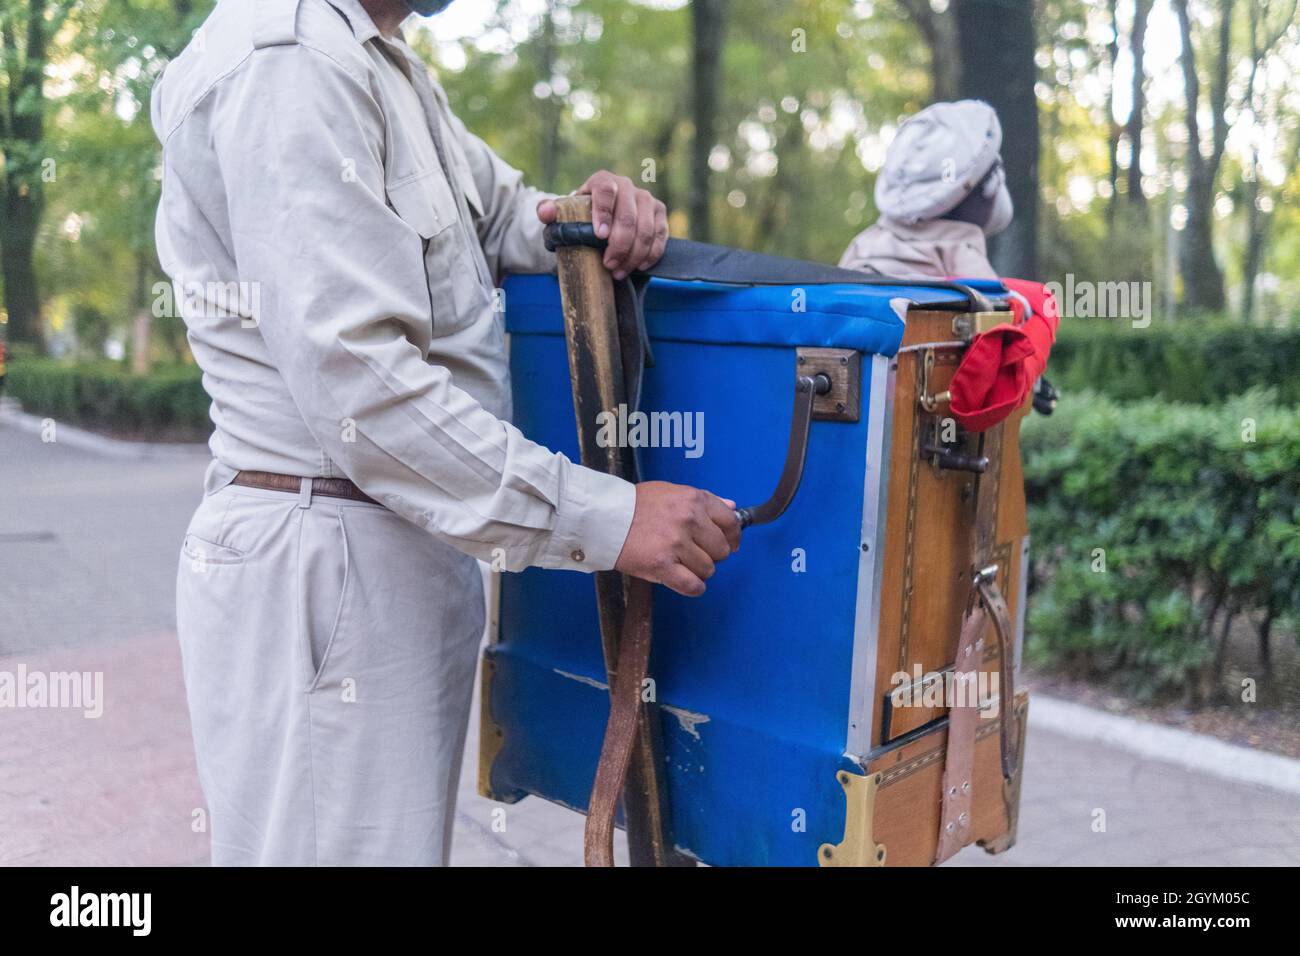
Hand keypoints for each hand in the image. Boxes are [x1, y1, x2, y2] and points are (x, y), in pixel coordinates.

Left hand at [537, 171, 668, 279]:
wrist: (602, 219)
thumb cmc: (581, 218)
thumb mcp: (563, 215)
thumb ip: (549, 212)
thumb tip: (545, 212)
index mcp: (603, 181)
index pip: (606, 191)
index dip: (604, 213)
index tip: (600, 237)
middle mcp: (627, 186)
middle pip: (628, 216)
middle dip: (619, 245)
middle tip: (608, 265)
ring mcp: (646, 198)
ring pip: (646, 229)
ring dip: (634, 255)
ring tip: (619, 271)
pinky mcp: (659, 212)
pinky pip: (661, 235)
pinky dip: (651, 254)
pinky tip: (639, 266)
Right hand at [614, 481, 741, 596]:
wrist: (604, 517)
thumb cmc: (636, 504)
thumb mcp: (672, 492)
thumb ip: (704, 500)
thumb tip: (732, 507)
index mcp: (693, 500)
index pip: (730, 521)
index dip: (732, 536)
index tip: (729, 544)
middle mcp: (689, 520)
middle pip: (721, 549)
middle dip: (711, 554)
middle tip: (693, 553)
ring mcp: (676, 544)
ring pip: (708, 569)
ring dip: (698, 571)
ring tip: (681, 564)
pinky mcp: (662, 565)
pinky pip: (692, 585)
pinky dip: (693, 587)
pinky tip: (684, 581)